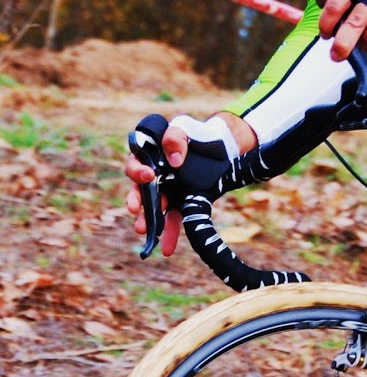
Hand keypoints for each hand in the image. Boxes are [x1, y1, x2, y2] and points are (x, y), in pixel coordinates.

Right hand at [124, 113, 254, 255]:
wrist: (222, 147)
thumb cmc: (197, 134)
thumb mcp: (184, 128)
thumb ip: (175, 137)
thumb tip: (174, 161)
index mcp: (150, 156)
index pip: (135, 164)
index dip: (137, 171)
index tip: (148, 176)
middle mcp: (155, 175)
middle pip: (140, 190)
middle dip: (137, 200)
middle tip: (136, 209)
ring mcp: (167, 190)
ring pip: (153, 208)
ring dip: (148, 221)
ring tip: (144, 231)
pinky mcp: (181, 202)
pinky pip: (172, 219)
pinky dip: (169, 234)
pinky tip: (166, 248)